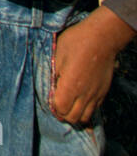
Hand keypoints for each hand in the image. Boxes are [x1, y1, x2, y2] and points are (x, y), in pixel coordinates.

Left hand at [50, 5, 134, 124]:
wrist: (101, 37)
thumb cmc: (76, 42)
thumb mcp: (57, 55)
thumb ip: (53, 74)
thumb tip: (50, 87)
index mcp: (70, 86)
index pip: (60, 109)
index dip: (54, 107)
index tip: (51, 98)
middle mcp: (84, 94)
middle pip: (72, 118)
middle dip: (63, 114)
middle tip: (59, 103)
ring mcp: (95, 94)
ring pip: (85, 116)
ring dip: (75, 114)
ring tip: (70, 103)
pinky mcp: (103, 91)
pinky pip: (95, 108)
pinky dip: (86, 108)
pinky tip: (81, 98)